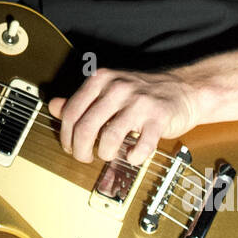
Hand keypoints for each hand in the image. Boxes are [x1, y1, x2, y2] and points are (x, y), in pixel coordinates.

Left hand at [47, 68, 198, 163]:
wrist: (183, 88)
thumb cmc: (142, 93)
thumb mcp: (107, 89)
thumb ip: (80, 99)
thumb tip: (54, 107)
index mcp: (101, 79)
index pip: (71, 112)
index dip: (66, 135)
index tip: (70, 146)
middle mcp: (118, 88)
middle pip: (85, 128)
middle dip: (80, 150)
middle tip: (85, 157)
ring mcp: (139, 103)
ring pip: (109, 138)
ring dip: (105, 154)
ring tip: (109, 154)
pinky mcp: (159, 119)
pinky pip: (140, 146)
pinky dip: (133, 157)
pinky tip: (132, 154)